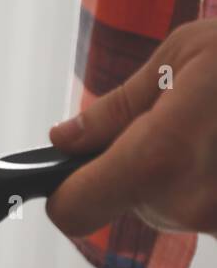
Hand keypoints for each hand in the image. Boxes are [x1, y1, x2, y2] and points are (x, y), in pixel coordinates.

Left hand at [47, 18, 216, 235]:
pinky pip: (205, 207)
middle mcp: (190, 204)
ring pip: (166, 207)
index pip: (73, 212)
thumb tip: (65, 138)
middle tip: (181, 117)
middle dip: (132, 165)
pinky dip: (209, 179)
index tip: (70, 171)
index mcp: (158, 159)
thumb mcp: (181, 56)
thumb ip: (117, 108)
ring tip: (212, 128)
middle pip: (123, 203)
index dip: (65, 191)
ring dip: (177, 172)